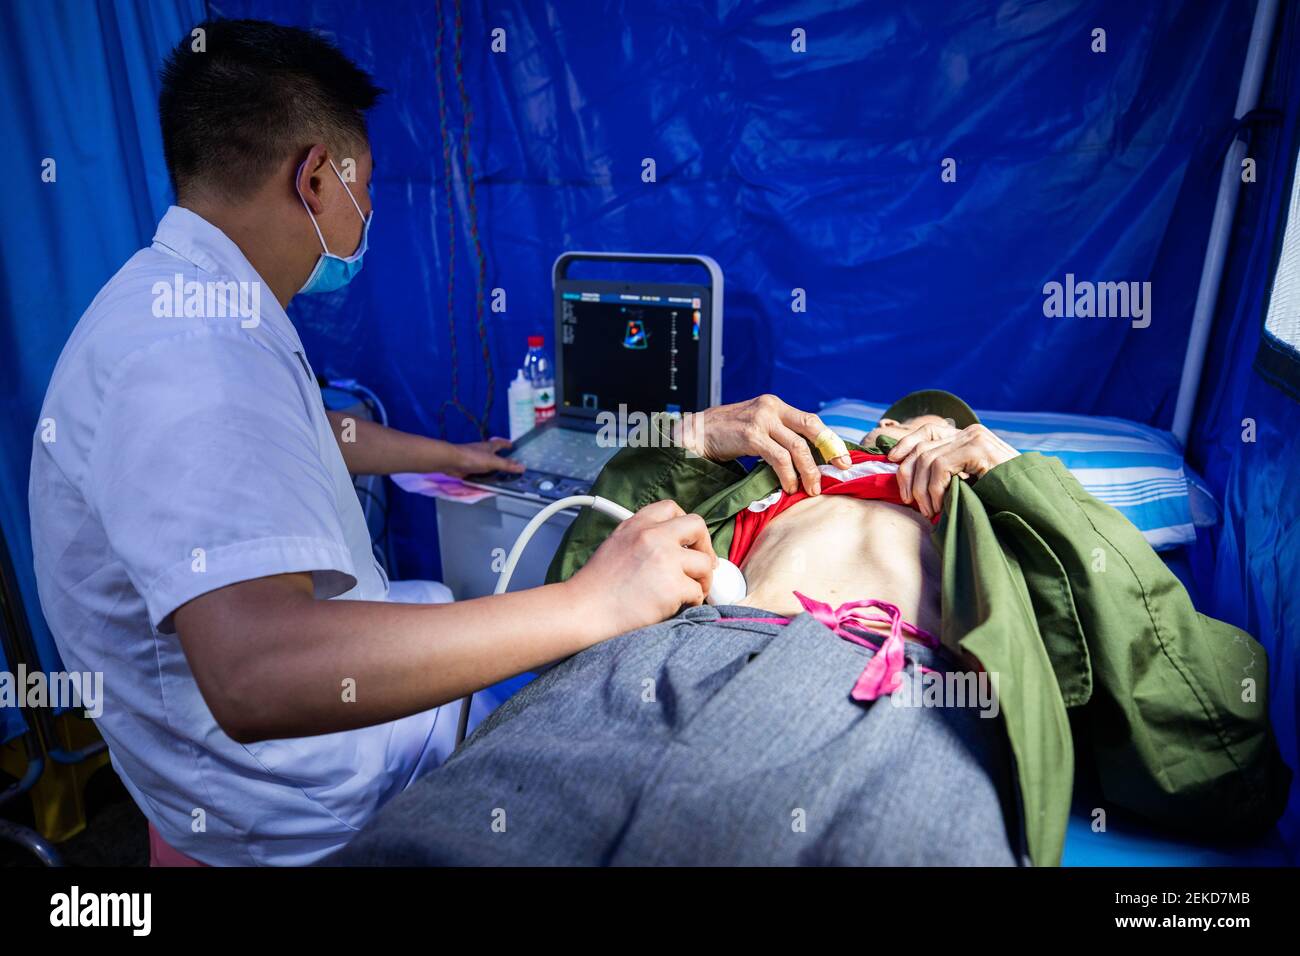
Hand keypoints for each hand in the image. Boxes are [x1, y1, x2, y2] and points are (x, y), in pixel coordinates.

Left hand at [444, 437, 524, 477]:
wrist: (451, 461)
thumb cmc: (472, 457)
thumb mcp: (493, 462)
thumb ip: (507, 465)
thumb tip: (522, 467)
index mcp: (489, 447)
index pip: (501, 443)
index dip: (507, 444)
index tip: (513, 446)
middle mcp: (481, 451)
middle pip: (493, 452)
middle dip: (500, 456)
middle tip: (509, 463)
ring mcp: (473, 459)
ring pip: (485, 462)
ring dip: (491, 467)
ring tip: (499, 475)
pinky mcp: (467, 467)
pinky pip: (478, 471)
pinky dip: (482, 475)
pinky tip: (485, 480)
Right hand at [565, 499, 715, 636]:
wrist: (583, 611)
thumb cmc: (595, 587)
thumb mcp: (614, 545)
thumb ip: (641, 539)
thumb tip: (672, 548)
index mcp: (636, 525)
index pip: (671, 508)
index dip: (685, 525)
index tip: (687, 541)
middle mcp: (652, 536)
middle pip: (697, 526)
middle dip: (705, 546)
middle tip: (703, 564)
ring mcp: (665, 560)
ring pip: (704, 563)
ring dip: (702, 579)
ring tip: (691, 591)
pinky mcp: (672, 586)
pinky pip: (697, 591)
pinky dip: (692, 601)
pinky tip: (677, 606)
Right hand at [678, 394, 852, 495]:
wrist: (694, 434)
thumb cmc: (724, 436)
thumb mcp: (754, 427)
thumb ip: (776, 434)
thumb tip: (804, 458)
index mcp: (774, 405)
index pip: (810, 420)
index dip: (829, 439)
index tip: (842, 458)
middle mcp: (770, 407)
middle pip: (810, 428)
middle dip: (829, 451)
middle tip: (840, 470)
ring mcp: (760, 420)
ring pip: (796, 447)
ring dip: (807, 471)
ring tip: (810, 489)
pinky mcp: (750, 435)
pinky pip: (778, 458)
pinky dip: (787, 474)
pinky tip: (789, 486)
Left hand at [887, 422, 1019, 517]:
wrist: (1036, 500)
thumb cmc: (1003, 498)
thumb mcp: (970, 482)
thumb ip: (949, 473)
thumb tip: (910, 477)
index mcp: (967, 437)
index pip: (927, 431)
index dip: (905, 444)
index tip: (891, 461)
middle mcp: (970, 432)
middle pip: (921, 446)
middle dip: (907, 475)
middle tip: (910, 502)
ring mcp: (975, 438)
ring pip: (926, 459)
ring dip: (921, 490)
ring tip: (929, 510)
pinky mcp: (979, 449)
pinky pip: (939, 466)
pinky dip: (934, 489)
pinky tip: (940, 505)